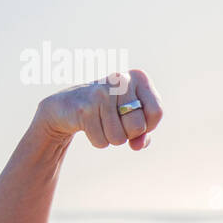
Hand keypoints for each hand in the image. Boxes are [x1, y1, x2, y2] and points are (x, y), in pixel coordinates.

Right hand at [34, 69, 162, 150]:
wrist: (66, 107)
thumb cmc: (107, 111)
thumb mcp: (130, 117)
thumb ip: (143, 133)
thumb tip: (139, 145)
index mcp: (138, 77)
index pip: (156, 112)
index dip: (148, 125)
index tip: (134, 120)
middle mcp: (121, 80)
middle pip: (138, 127)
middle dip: (128, 134)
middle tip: (115, 122)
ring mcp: (102, 93)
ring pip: (119, 138)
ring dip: (111, 138)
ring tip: (101, 122)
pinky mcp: (85, 108)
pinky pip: (101, 141)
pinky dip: (97, 141)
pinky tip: (89, 126)